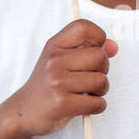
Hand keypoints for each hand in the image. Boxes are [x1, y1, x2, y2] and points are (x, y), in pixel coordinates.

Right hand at [9, 19, 117, 136]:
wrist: (24, 112)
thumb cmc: (48, 85)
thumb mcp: (62, 61)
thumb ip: (89, 50)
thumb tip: (114, 47)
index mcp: (54, 46)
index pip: (83, 27)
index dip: (98, 37)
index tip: (95, 49)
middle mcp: (54, 61)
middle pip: (100, 57)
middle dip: (103, 70)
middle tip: (91, 77)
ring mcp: (57, 82)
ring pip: (101, 81)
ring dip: (101, 91)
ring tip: (88, 93)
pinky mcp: (62, 104)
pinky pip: (97, 103)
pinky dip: (97, 106)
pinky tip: (85, 105)